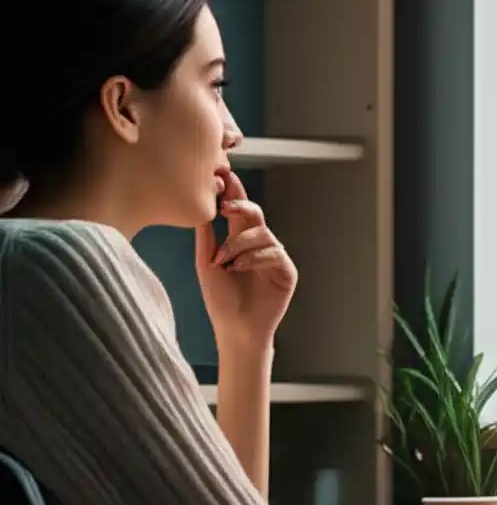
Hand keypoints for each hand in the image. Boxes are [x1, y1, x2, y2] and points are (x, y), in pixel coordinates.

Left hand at [196, 168, 297, 352]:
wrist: (235, 330)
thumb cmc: (220, 300)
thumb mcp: (205, 263)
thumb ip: (206, 236)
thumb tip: (200, 206)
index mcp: (240, 240)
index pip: (239, 210)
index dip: (234, 191)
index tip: (223, 174)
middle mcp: (260, 245)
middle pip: (255, 213)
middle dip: (241, 205)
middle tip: (224, 205)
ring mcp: (275, 258)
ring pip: (263, 234)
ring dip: (240, 244)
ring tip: (225, 261)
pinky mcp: (286, 272)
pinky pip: (274, 254)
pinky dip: (255, 258)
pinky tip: (239, 268)